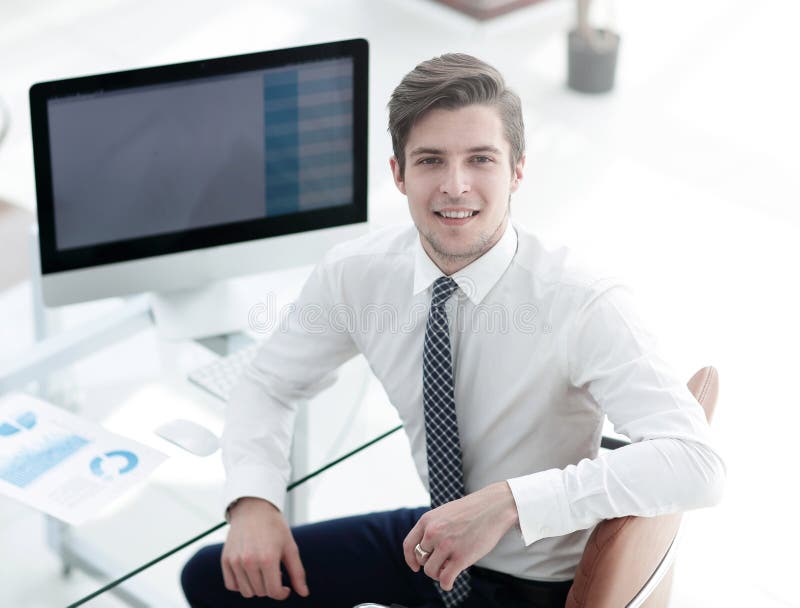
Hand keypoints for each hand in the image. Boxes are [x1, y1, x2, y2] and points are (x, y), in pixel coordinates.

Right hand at [221, 497, 308, 599]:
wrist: (254, 508)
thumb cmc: (274, 527)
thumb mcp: (290, 547)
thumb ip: (297, 572)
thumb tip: (304, 594)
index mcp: (268, 559)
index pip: (274, 592)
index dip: (283, 593)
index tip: (286, 588)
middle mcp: (249, 562)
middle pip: (261, 592)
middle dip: (270, 587)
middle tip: (274, 571)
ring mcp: (235, 561)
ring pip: (246, 592)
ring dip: (256, 587)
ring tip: (263, 571)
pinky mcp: (225, 560)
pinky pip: (232, 585)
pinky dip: (241, 584)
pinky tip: (250, 573)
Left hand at [402, 482, 517, 590]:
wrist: (495, 507)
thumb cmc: (472, 510)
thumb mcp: (445, 513)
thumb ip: (432, 528)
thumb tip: (424, 550)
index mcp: (427, 520)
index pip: (408, 545)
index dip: (410, 559)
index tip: (415, 567)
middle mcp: (433, 532)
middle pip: (421, 559)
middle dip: (431, 563)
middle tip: (443, 563)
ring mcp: (446, 545)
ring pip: (431, 571)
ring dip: (439, 574)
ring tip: (449, 569)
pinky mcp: (461, 557)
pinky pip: (445, 579)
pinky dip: (446, 584)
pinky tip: (450, 583)